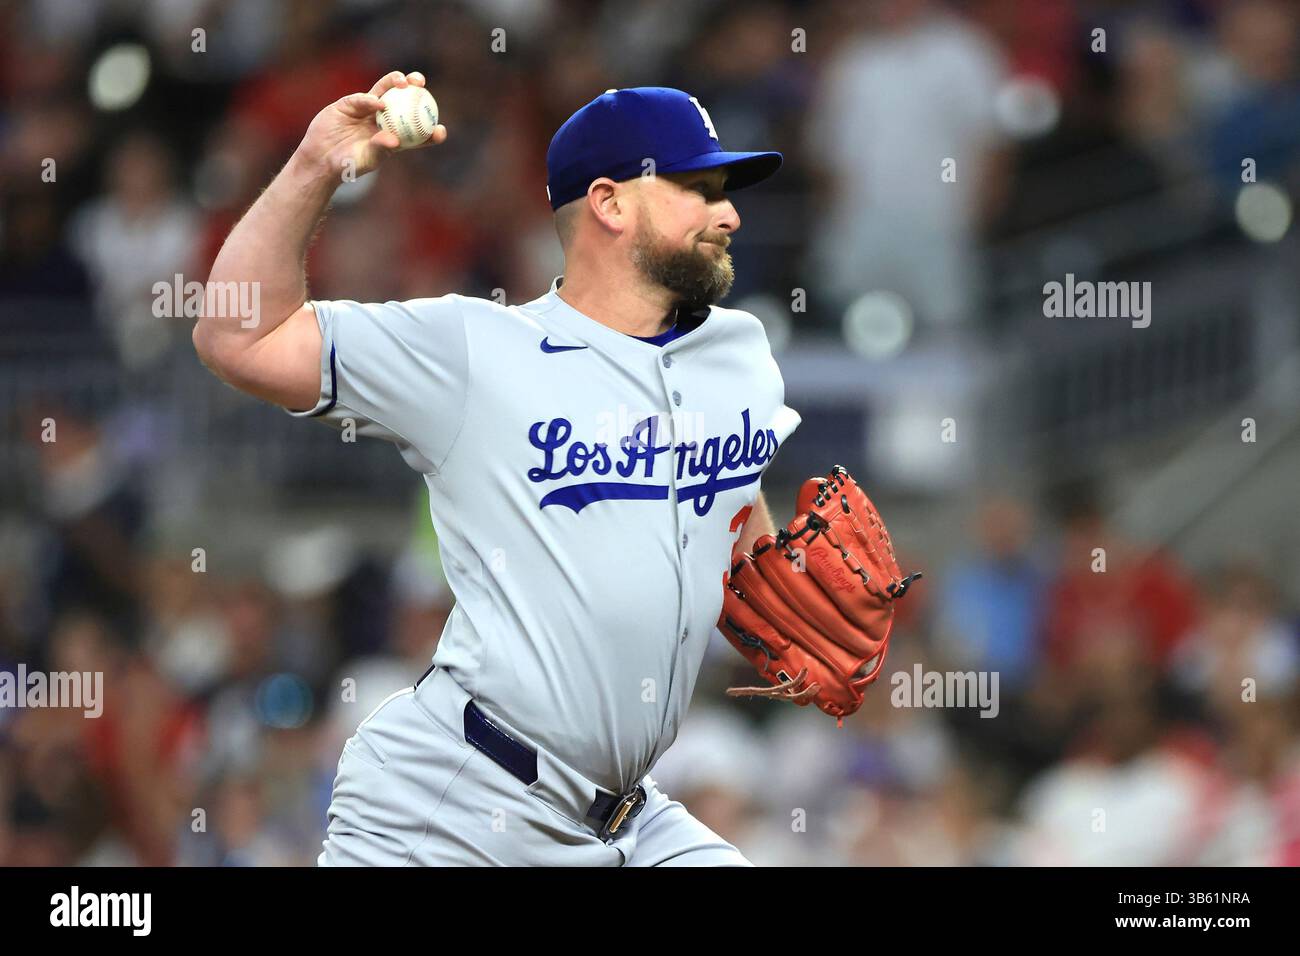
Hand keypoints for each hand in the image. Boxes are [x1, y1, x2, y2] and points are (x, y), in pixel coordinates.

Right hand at [294, 71, 447, 180]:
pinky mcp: (350, 104)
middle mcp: (384, 120)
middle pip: (404, 101)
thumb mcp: (366, 159)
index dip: (430, 130)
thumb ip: (380, 148)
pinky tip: (377, 103)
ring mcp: (367, 109)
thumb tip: (395, 140)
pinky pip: (363, 98)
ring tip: (405, 81)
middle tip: (422, 84)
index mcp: (394, 137)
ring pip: (385, 91)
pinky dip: (370, 99)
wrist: (320, 159)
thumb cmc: (347, 164)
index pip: (417, 132)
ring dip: (396, 82)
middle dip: (416, 90)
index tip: (440, 130)